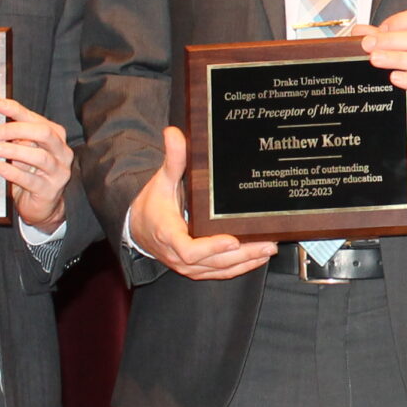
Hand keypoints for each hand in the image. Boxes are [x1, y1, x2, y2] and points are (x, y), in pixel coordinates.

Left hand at [0, 97, 73, 232]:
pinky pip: (32, 180)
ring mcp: (58, 172)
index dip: (17, 110)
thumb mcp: (25, 150)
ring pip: (40, 157)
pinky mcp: (50, 191)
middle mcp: (62, 152)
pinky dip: (14, 172)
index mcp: (56, 137)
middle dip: (18, 130)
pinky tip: (1, 168)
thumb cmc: (31, 173)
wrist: (42, 204)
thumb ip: (16, 135)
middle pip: (44, 134)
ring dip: (14, 150)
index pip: (37, 119)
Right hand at [127, 126, 277, 280]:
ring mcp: (187, 266)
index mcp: (168, 234)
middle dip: (242, 254)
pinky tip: (257, 260)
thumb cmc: (153, 205)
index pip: (189, 249)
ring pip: (219, 269)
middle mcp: (177, 255)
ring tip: (268, 249)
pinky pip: (219, 273)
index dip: (211, 247)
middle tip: (266, 244)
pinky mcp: (195, 269)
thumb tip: (173, 133)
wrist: (139, 227)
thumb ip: (172, 159)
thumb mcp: (161, 180)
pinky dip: (239, 268)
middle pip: (212, 261)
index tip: (232, 240)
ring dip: (246, 262)